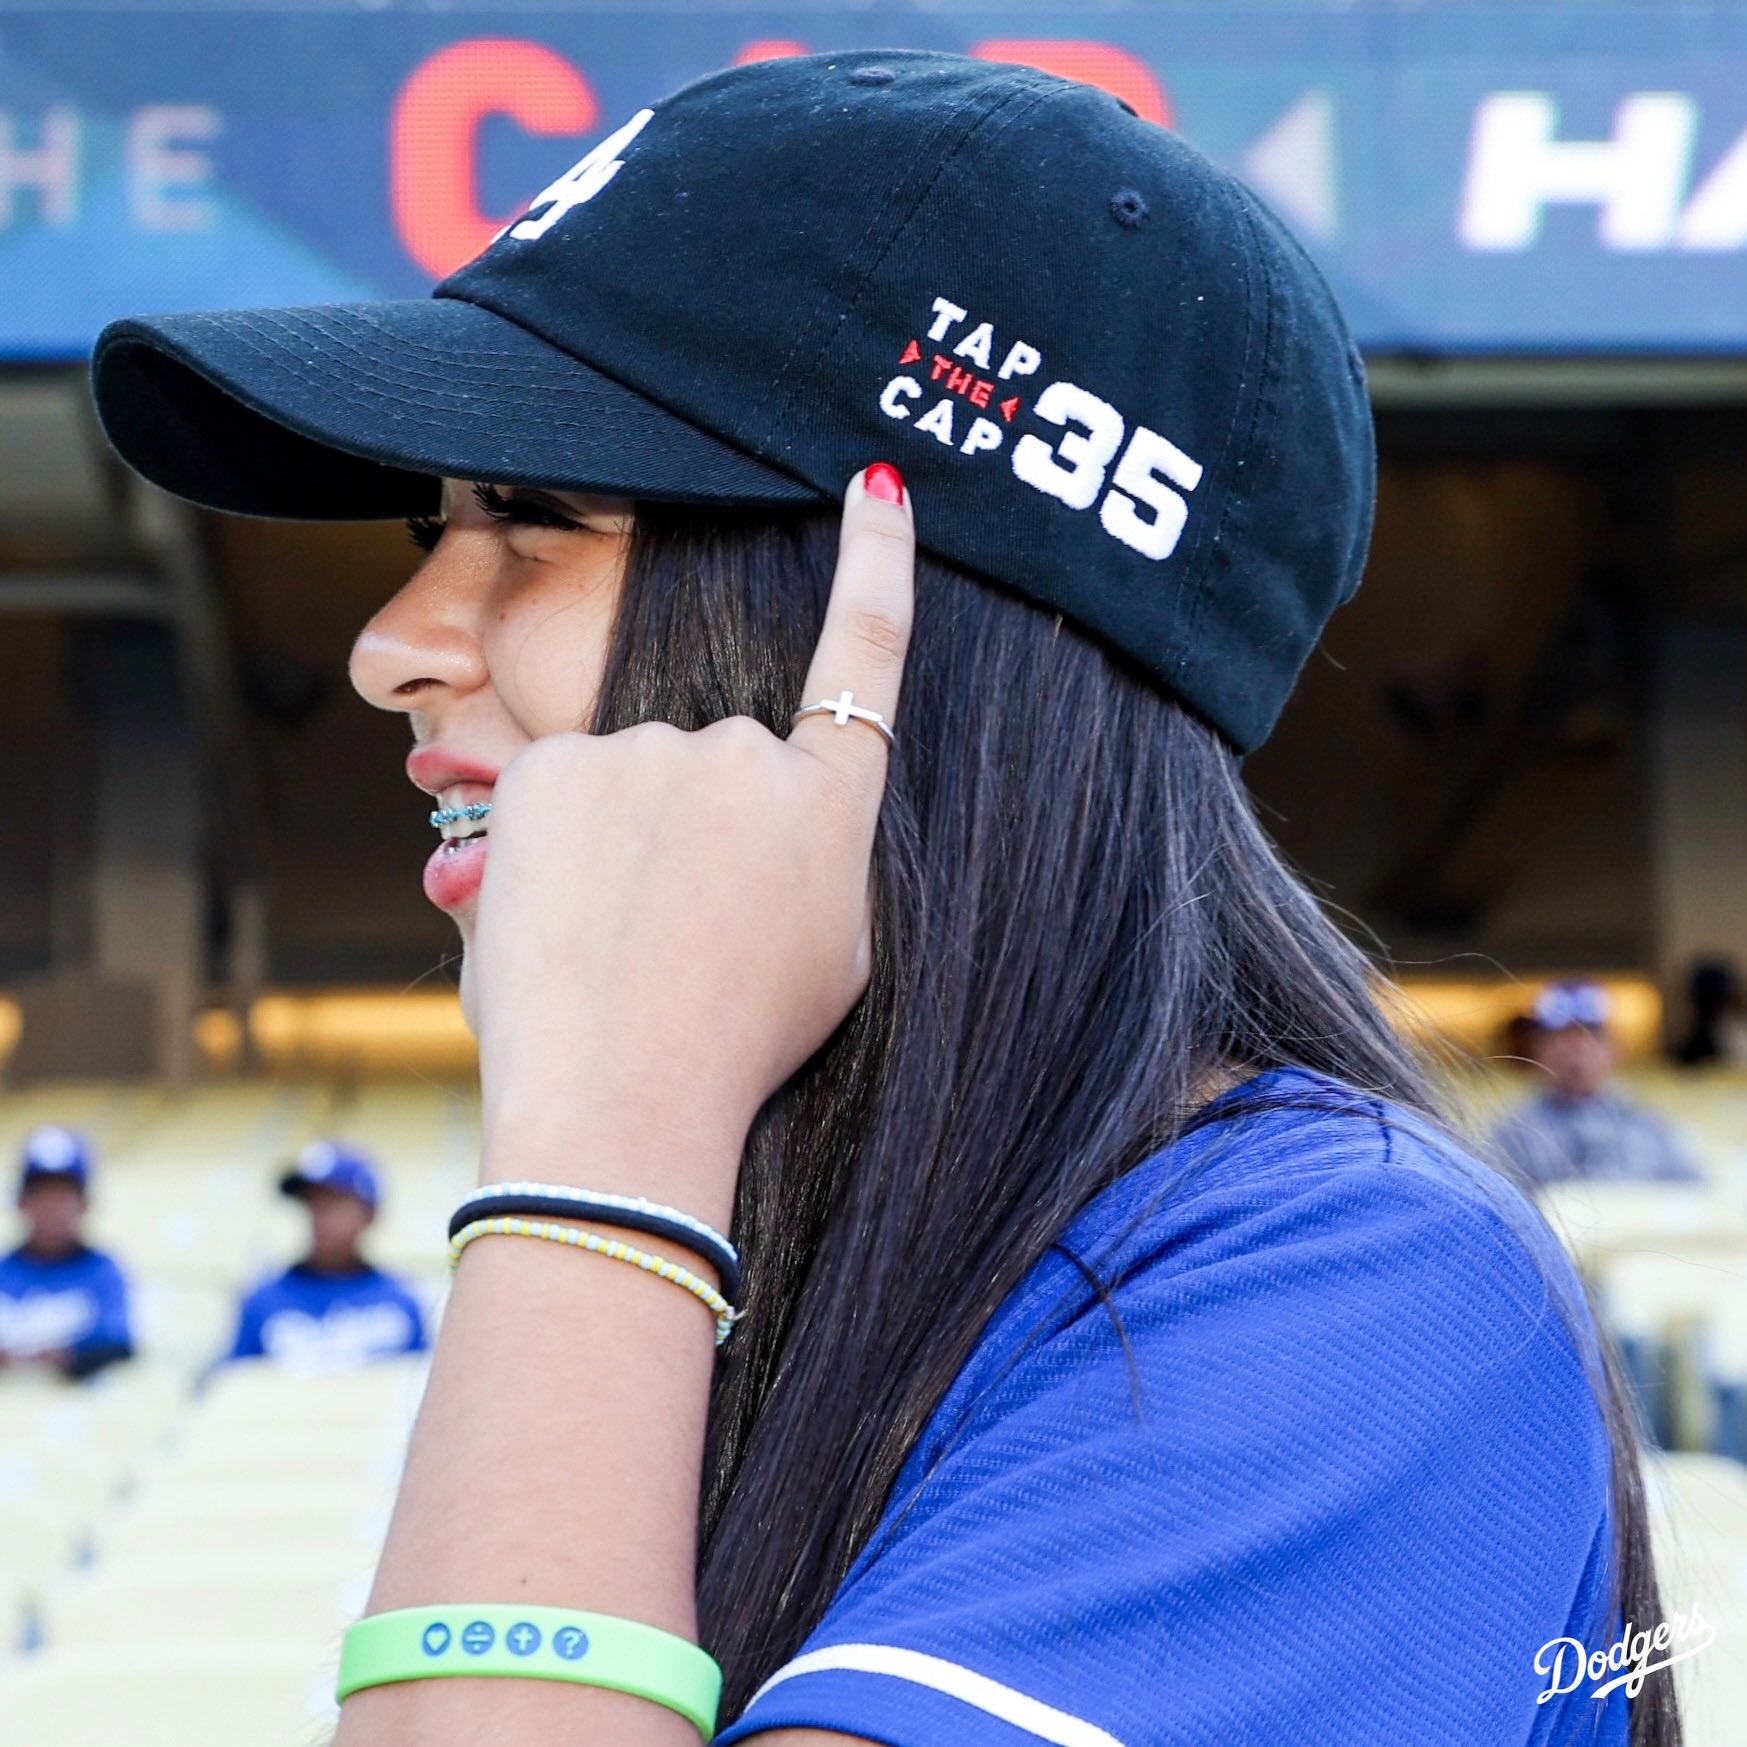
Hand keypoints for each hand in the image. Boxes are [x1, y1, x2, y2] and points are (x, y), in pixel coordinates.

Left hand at [466, 465, 913, 1207]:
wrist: (625, 1099)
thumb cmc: (738, 1045)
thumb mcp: (827, 955)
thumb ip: (806, 857)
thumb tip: (750, 821)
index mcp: (829, 802)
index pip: (866, 651)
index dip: (876, 565)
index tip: (874, 484)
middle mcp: (748, 752)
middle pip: (717, 762)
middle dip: (695, 830)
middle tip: (676, 937)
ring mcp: (648, 751)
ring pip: (634, 779)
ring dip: (622, 843)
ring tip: (619, 945)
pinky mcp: (553, 766)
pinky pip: (561, 791)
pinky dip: (556, 845)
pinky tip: (565, 917)